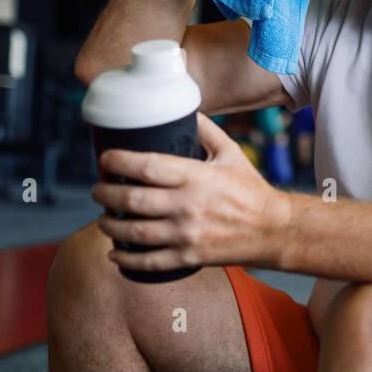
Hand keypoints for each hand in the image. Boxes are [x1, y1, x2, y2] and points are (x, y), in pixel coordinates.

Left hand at [93, 113, 289, 275]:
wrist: (274, 230)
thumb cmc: (251, 190)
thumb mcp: (232, 153)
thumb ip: (207, 131)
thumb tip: (186, 110)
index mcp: (196, 176)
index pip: (145, 165)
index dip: (117, 161)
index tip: (105, 158)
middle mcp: (188, 205)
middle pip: (131, 198)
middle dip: (104, 192)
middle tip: (98, 188)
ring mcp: (186, 234)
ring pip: (133, 231)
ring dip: (109, 224)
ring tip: (104, 217)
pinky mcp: (189, 257)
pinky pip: (148, 262)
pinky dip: (125, 259)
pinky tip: (115, 252)